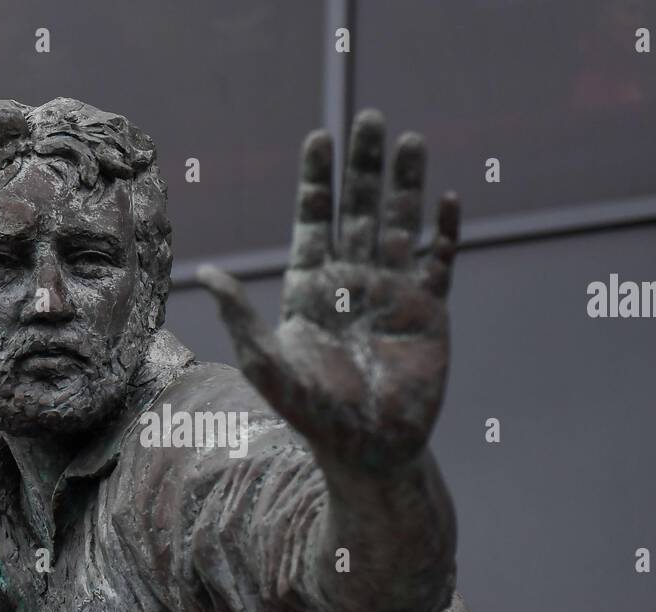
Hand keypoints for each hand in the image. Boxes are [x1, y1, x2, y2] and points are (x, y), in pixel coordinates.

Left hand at [197, 109, 459, 470]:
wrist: (370, 450)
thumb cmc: (314, 415)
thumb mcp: (269, 365)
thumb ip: (241, 317)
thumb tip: (205, 273)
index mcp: (311, 287)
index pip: (313, 220)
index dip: (316, 180)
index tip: (319, 137)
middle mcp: (352, 281)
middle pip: (359, 210)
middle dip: (363, 167)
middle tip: (368, 117)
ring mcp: (393, 292)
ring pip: (402, 224)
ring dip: (406, 184)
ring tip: (410, 140)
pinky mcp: (429, 311)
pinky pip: (441, 261)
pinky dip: (446, 232)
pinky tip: (450, 200)